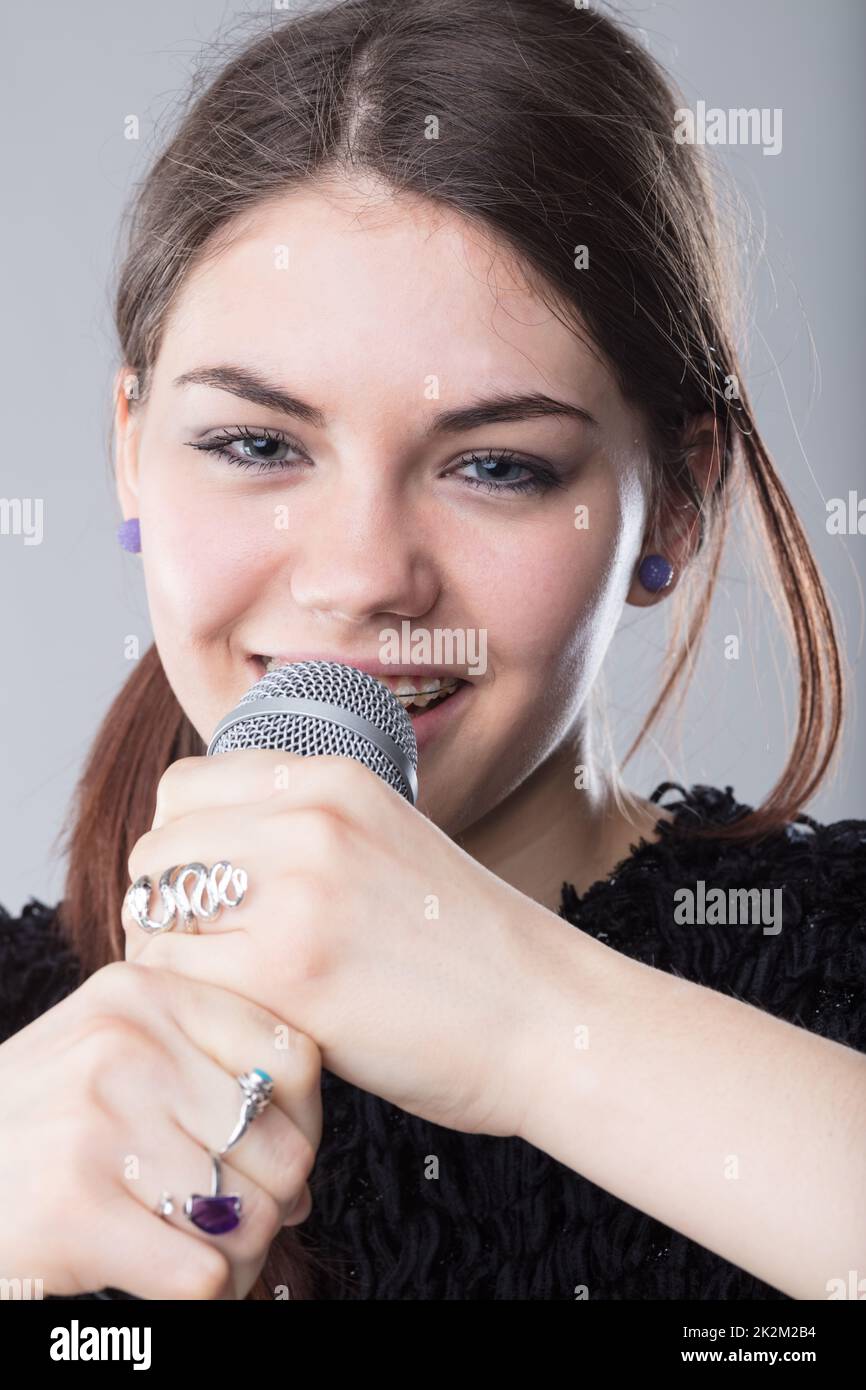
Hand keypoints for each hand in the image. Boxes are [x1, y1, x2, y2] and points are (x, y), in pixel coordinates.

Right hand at [0, 960, 320, 1298]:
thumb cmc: (32, 1128)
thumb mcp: (110, 1060)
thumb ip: (207, 1085)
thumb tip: (302, 1180)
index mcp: (142, 992)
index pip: (294, 1056)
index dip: (304, 1123)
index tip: (274, 1155)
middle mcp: (123, 1043)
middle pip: (283, 1144)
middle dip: (274, 1201)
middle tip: (234, 1221)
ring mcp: (95, 1121)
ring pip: (252, 1215)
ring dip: (240, 1255)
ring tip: (202, 1252)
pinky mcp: (74, 1209)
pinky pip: (207, 1273)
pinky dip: (204, 1294)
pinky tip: (163, 1280)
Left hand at [123, 750, 550, 1138]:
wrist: (547, 1016)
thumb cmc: (470, 948)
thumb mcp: (389, 841)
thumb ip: (304, 830)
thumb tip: (205, 853)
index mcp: (335, 777)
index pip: (185, 786)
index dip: (180, 844)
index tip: (201, 893)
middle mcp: (309, 818)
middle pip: (158, 847)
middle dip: (162, 903)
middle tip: (202, 952)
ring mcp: (296, 892)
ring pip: (153, 911)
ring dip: (169, 954)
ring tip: (219, 988)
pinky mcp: (286, 973)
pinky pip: (172, 975)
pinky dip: (187, 1003)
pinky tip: (237, 1020)